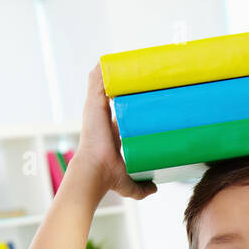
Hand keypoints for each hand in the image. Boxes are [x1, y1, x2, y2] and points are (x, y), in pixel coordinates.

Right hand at [70, 64, 156, 200]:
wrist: (95, 172)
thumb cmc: (109, 178)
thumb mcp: (130, 183)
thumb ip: (142, 188)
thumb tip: (154, 189)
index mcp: (110, 132)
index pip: (120, 111)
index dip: (129, 102)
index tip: (142, 93)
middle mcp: (102, 118)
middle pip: (113, 93)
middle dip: (125, 81)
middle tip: (143, 72)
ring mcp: (96, 110)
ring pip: (104, 83)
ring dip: (114, 71)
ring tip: (131, 59)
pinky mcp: (94, 104)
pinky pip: (97, 80)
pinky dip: (103, 68)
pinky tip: (112, 59)